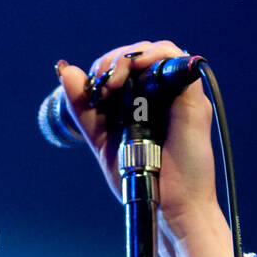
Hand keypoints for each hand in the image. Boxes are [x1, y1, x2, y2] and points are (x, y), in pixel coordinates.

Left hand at [56, 38, 218, 238]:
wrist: (166, 206)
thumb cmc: (138, 178)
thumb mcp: (101, 139)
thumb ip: (84, 108)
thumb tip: (65, 70)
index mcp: (139, 102)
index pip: (120, 67)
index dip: (103, 69)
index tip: (94, 92)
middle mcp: (159, 94)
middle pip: (136, 54)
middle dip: (113, 61)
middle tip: (104, 84)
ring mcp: (176, 94)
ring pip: (156, 50)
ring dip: (131, 56)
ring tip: (116, 78)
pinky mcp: (192, 98)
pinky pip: (178, 58)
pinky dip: (156, 54)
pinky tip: (138, 66)